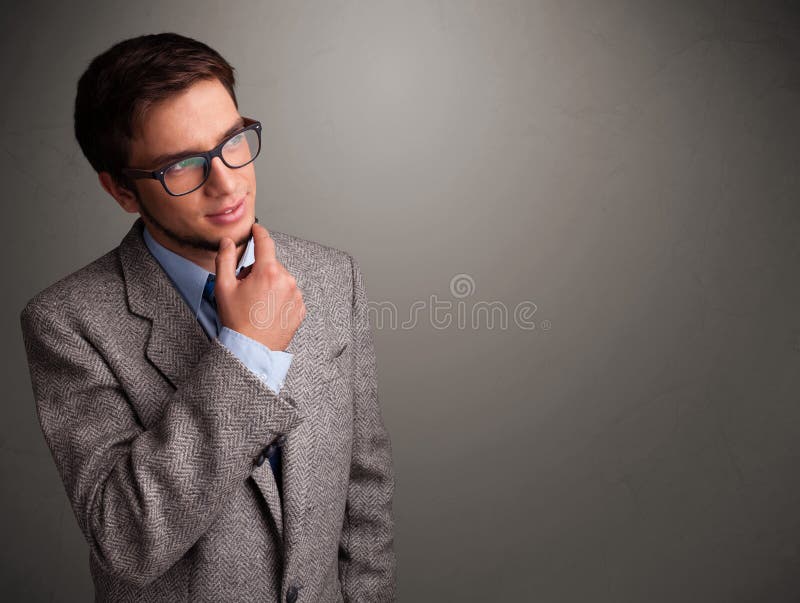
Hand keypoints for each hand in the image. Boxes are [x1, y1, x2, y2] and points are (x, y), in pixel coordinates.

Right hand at [214, 223, 305, 350]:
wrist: (252, 349)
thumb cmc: (237, 321)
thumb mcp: (223, 287)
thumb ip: (225, 259)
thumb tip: (228, 242)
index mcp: (267, 271)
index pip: (265, 242)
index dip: (259, 232)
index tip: (257, 228)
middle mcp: (286, 280)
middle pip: (271, 264)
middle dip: (258, 270)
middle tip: (246, 288)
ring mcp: (296, 295)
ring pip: (281, 279)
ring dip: (270, 284)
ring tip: (257, 303)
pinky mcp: (300, 308)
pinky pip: (289, 294)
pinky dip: (279, 297)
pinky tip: (267, 310)